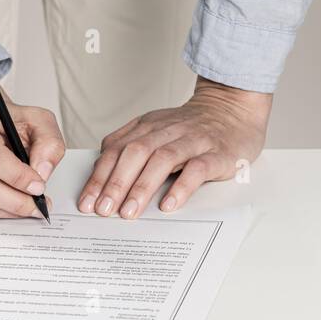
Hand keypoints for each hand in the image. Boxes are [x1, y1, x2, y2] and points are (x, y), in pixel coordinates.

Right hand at [0, 67, 65, 216]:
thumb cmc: (5, 121)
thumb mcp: (37, 121)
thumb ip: (49, 144)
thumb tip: (41, 173)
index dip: (16, 177)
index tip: (39, 188)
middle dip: (13, 201)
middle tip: (35, 206)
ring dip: (1, 210)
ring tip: (24, 207)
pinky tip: (3, 205)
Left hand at [78, 77, 270, 217]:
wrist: (234, 108)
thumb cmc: (193, 128)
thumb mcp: (157, 129)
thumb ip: (131, 147)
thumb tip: (101, 178)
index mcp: (148, 125)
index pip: (117, 149)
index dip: (99, 175)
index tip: (86, 202)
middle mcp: (168, 130)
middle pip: (136, 152)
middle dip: (115, 182)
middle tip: (103, 209)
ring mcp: (194, 140)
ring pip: (163, 159)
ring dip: (142, 186)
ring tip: (129, 212)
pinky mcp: (217, 153)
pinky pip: (197, 169)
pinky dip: (181, 186)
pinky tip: (168, 204)